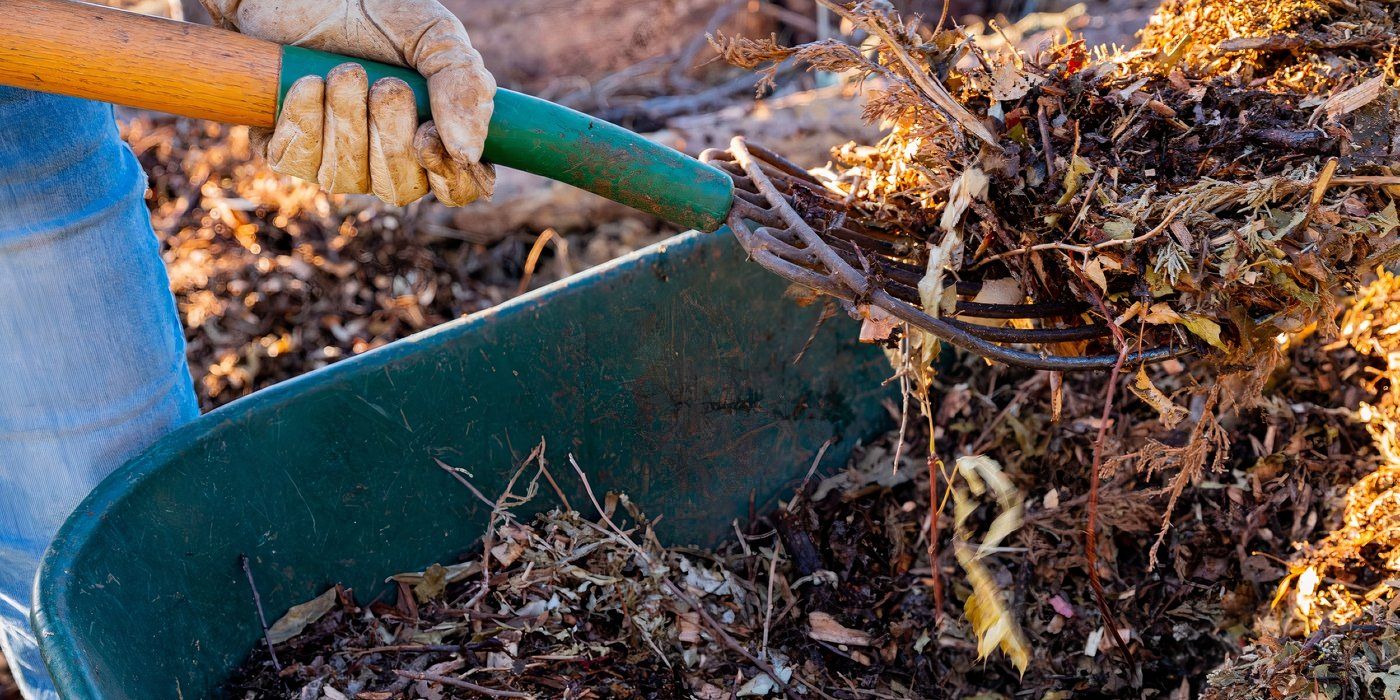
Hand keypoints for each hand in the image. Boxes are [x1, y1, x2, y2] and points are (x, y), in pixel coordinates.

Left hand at [202, 0, 495, 205]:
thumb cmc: (372, 11)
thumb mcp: (431, 34)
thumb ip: (464, 84)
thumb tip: (469, 152)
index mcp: (435, 134)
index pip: (456, 187)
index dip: (449, 178)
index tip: (428, 139)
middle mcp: (388, 158)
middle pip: (400, 189)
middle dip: (390, 136)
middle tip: (386, 85)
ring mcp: (337, 159)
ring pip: (346, 177)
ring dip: (347, 120)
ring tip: (345, 73)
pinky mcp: (290, 150)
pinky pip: (298, 162)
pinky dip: (305, 118)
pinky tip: (309, 83)